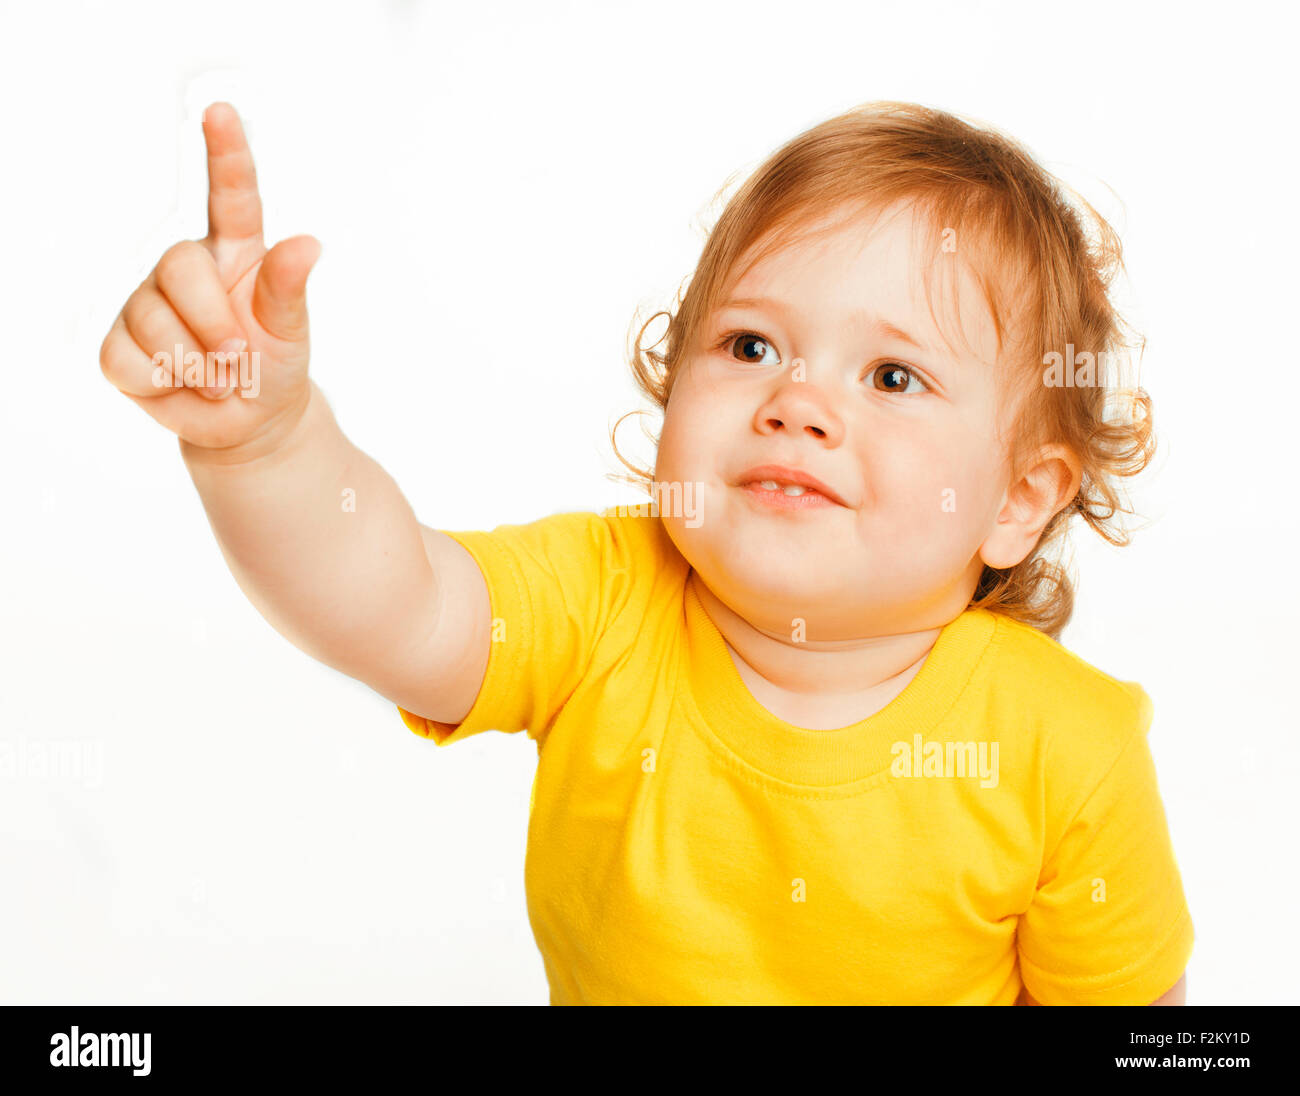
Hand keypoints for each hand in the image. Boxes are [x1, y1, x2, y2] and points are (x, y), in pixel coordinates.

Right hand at [99, 102, 321, 453]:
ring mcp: (147, 302)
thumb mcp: (291, 331)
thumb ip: (289, 289)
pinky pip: (129, 358)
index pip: (230, 196)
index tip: (221, 112)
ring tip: (219, 380)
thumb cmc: (274, 364)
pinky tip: (181, 386)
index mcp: (235, 253)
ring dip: (196, 365)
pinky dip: (164, 384)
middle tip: (240, 360)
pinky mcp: (120, 343)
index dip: (225, 154)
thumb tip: (307, 244)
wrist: (250, 421)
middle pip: (179, 268)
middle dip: (214, 325)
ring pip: (153, 322)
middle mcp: (186, 268)